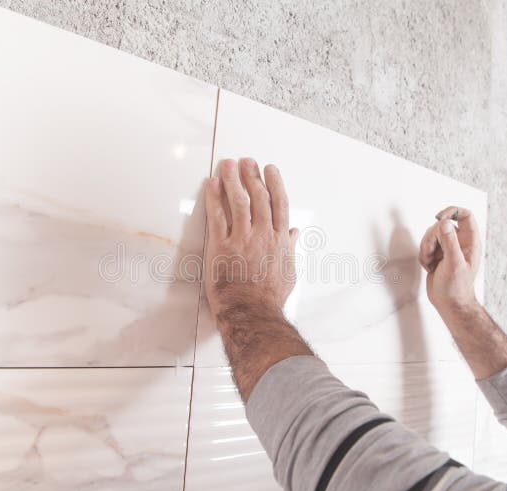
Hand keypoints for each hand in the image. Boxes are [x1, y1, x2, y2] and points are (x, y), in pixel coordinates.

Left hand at [203, 158, 298, 320]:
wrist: (252, 312)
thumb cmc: (270, 297)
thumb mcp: (289, 272)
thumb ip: (290, 249)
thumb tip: (294, 234)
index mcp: (280, 240)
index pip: (279, 204)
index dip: (274, 184)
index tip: (270, 170)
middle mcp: (263, 235)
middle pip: (259, 197)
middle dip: (252, 176)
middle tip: (247, 161)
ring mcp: (242, 239)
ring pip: (239, 202)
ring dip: (233, 180)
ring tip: (229, 164)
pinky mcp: (222, 246)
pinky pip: (217, 216)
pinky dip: (214, 198)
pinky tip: (212, 184)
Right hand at [418, 206, 481, 315]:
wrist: (449, 304)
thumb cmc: (456, 288)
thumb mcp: (454, 263)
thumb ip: (450, 241)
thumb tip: (445, 223)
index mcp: (470, 242)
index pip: (464, 215)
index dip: (451, 212)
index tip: (439, 218)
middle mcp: (460, 242)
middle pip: (441, 225)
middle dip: (432, 238)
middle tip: (433, 253)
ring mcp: (448, 249)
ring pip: (431, 235)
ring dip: (426, 248)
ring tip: (431, 263)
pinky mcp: (437, 255)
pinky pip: (425, 246)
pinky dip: (424, 255)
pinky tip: (430, 267)